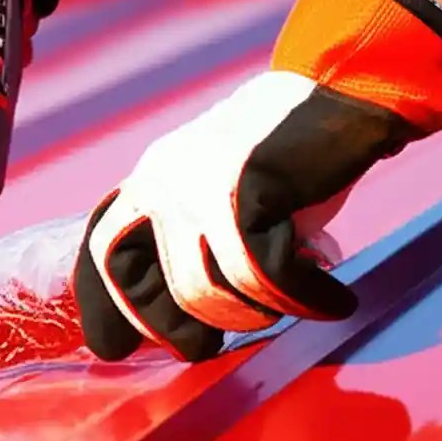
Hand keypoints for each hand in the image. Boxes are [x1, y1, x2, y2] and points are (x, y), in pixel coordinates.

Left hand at [71, 0, 441, 361]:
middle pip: (148, 284)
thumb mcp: (220, 194)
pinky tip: (332, 300)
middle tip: (215, 345)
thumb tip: (188, 324)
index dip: (108, 306)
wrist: (340, 91)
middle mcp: (162, 178)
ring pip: (208, 289)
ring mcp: (200, 183)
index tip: (116, 349)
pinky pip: (266, 274)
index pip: (102, 251)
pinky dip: (305, 299)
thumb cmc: (288, 159)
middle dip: (183, 327)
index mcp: (150, 177)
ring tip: (291, 305)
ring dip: (256, 314)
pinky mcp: (248, 189)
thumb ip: (195, 243)